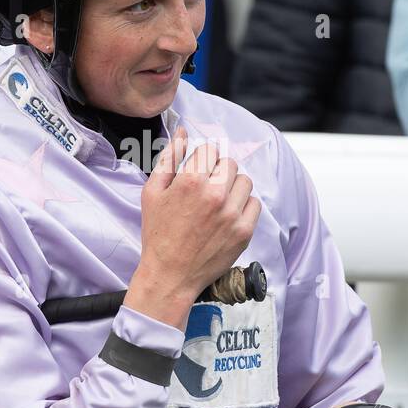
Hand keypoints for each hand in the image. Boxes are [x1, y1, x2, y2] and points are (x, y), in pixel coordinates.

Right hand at [124, 127, 260, 328]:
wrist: (169, 274)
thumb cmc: (158, 234)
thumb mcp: (153, 192)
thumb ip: (169, 158)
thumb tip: (182, 133)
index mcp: (191, 181)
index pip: (210, 150)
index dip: (202, 160)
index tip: (197, 172)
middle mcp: (215, 195)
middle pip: (230, 163)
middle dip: (218, 171)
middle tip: (207, 188)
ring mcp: (232, 214)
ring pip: (245, 181)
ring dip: (233, 186)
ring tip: (219, 201)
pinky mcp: (244, 232)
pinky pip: (255, 204)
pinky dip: (244, 206)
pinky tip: (228, 215)